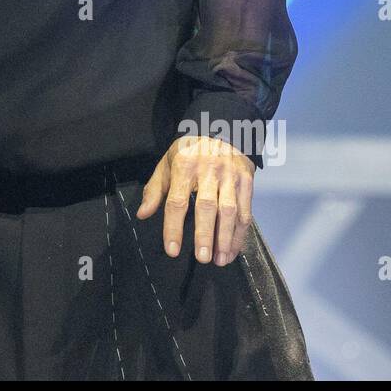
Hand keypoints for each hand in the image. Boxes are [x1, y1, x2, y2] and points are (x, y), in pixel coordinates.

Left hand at [137, 134, 253, 265]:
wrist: (220, 129)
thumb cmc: (189, 153)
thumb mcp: (166, 164)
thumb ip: (154, 190)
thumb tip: (142, 214)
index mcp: (184, 166)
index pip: (177, 201)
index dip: (173, 227)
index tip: (172, 250)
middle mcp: (209, 170)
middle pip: (207, 207)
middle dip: (205, 235)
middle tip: (202, 258)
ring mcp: (230, 175)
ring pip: (230, 211)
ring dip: (226, 238)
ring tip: (219, 260)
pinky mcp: (247, 180)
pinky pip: (246, 211)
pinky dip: (240, 234)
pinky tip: (233, 250)